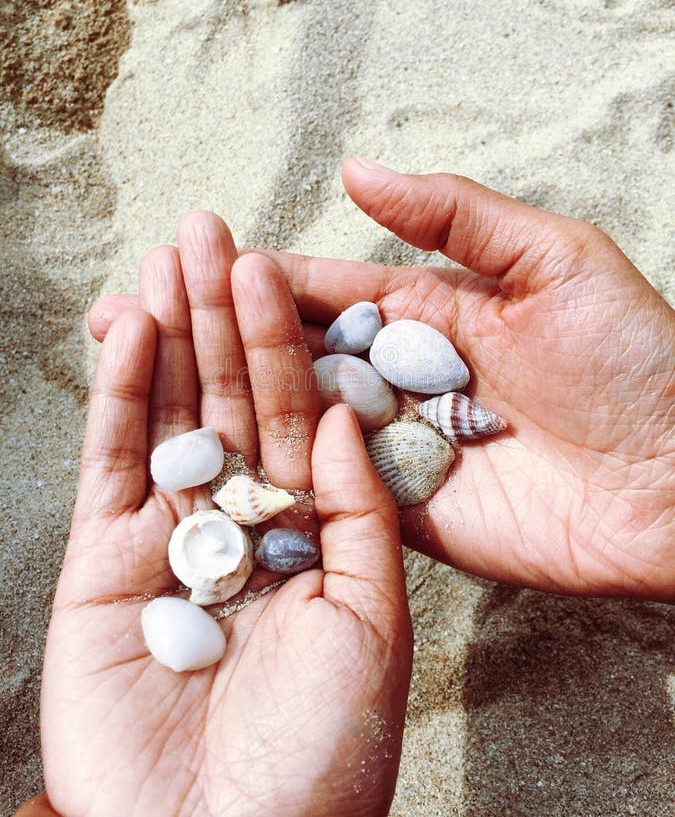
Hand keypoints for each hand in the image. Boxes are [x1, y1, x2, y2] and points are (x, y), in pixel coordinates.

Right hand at [41, 216, 411, 816]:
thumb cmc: (328, 753)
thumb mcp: (378, 620)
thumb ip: (363, 507)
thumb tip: (336, 411)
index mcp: (314, 524)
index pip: (296, 403)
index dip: (283, 332)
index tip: (269, 261)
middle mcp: (246, 518)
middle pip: (230, 394)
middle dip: (217, 313)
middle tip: (204, 229)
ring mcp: (175, 535)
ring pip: (169, 413)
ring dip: (166, 336)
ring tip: (163, 260)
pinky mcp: (107, 563)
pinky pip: (114, 464)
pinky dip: (118, 398)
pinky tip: (128, 335)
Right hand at [87, 164, 674, 600]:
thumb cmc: (634, 358)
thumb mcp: (553, 259)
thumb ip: (453, 217)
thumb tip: (355, 170)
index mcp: (428, 312)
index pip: (322, 290)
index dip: (253, 279)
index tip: (183, 264)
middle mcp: (400, 379)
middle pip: (293, 355)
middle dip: (218, 337)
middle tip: (137, 316)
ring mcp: (397, 449)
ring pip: (297, 422)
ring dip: (226, 404)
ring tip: (146, 382)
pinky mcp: (403, 513)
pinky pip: (328, 490)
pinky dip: (276, 475)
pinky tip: (208, 463)